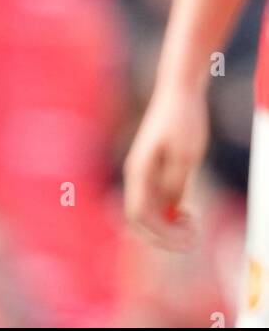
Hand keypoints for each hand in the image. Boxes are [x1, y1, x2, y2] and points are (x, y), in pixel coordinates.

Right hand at [123, 81, 209, 250]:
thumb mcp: (186, 156)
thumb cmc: (183, 121)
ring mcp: (143, 172)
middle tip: (194, 236)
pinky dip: (171, 214)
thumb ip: (175, 184)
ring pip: (148, 212)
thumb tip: (171, 209)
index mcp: (139, 171)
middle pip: (140, 218)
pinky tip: (190, 212)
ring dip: (169, 226)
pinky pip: (156, 201)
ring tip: (194, 223)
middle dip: (164, 235)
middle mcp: (136, 174)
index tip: (190, 239)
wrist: (179, 91)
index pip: (140, 216)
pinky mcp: (154, 169)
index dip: (162, 235)